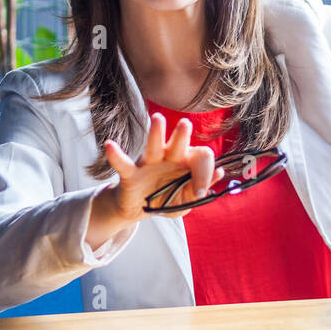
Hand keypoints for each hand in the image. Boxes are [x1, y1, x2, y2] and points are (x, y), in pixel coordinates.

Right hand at [102, 112, 225, 220]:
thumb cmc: (166, 200)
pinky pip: (123, 164)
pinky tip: (110, 145)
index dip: (205, 173)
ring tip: (158, 119)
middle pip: (179, 143)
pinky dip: (116, 155)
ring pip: (154, 146)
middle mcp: (169, 157)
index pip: (201, 157)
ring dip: (156, 133)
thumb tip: (221, 173)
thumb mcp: (186, 201)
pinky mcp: (131, 174)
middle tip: (185, 125)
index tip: (200, 192)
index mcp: (187, 162)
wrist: (140, 210)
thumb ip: (200, 189)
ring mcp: (149, 164)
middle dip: (182, 135)